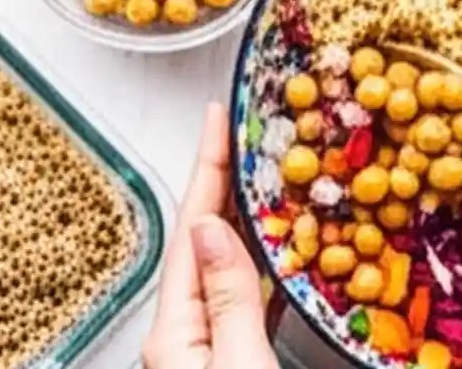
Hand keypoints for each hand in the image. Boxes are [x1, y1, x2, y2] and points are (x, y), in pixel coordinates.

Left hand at [143, 103, 277, 368]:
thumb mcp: (241, 364)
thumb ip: (231, 299)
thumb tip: (213, 230)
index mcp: (176, 333)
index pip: (193, 230)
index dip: (209, 167)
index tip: (218, 118)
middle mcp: (185, 337)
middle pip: (208, 241)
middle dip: (228, 183)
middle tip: (249, 134)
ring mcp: (208, 350)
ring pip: (232, 268)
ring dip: (251, 219)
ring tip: (272, 176)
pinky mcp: (236, 363)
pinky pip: (251, 299)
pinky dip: (269, 266)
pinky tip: (286, 251)